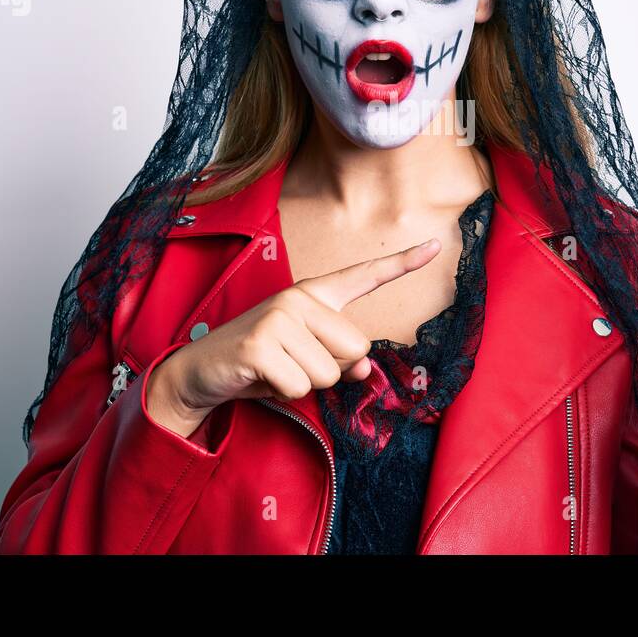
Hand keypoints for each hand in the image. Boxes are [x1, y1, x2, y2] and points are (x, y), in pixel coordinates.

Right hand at [145, 238, 441, 437]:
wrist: (201, 371)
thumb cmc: (261, 363)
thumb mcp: (307, 360)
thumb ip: (341, 359)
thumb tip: (364, 371)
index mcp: (314, 296)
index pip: (365, 276)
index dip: (403, 262)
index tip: (436, 244)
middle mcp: (298, 298)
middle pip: (355, 349)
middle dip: (328, 370)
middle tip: (291, 364)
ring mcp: (278, 317)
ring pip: (330, 373)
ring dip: (304, 384)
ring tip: (275, 370)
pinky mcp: (260, 344)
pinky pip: (301, 385)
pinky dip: (284, 393)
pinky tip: (262, 378)